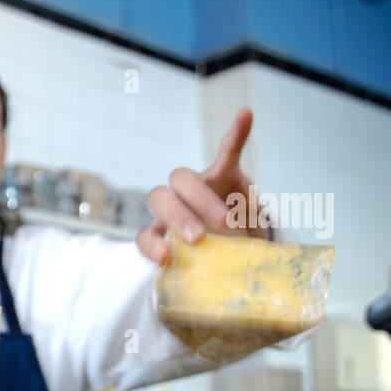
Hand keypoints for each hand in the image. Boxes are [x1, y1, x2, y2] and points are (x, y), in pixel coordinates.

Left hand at [136, 107, 270, 264]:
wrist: (242, 240)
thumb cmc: (223, 259)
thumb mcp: (216, 269)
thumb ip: (213, 269)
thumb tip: (223, 278)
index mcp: (164, 234)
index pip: (145, 236)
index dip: (150, 246)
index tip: (165, 258)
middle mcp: (173, 207)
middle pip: (160, 199)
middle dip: (178, 217)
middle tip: (200, 238)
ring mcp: (197, 186)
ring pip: (184, 179)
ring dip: (202, 197)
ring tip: (228, 219)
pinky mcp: (223, 172)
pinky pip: (228, 150)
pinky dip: (237, 133)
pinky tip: (246, 113)